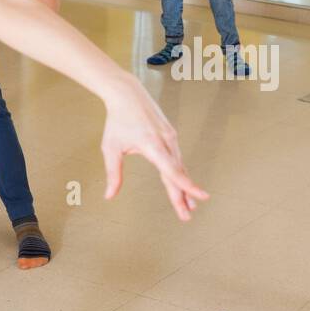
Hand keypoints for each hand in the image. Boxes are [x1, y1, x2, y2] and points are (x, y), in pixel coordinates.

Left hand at [101, 76, 208, 220]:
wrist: (127, 94)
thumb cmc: (117, 121)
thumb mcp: (111, 148)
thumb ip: (113, 174)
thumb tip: (109, 196)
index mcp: (152, 145)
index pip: (172, 170)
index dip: (185, 186)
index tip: (200, 197)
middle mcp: (165, 141)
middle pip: (177, 173)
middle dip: (183, 196)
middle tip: (187, 216)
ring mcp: (170, 137)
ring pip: (179, 167)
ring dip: (183, 187)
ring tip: (188, 206)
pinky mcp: (171, 135)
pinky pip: (177, 158)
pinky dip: (180, 173)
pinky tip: (181, 185)